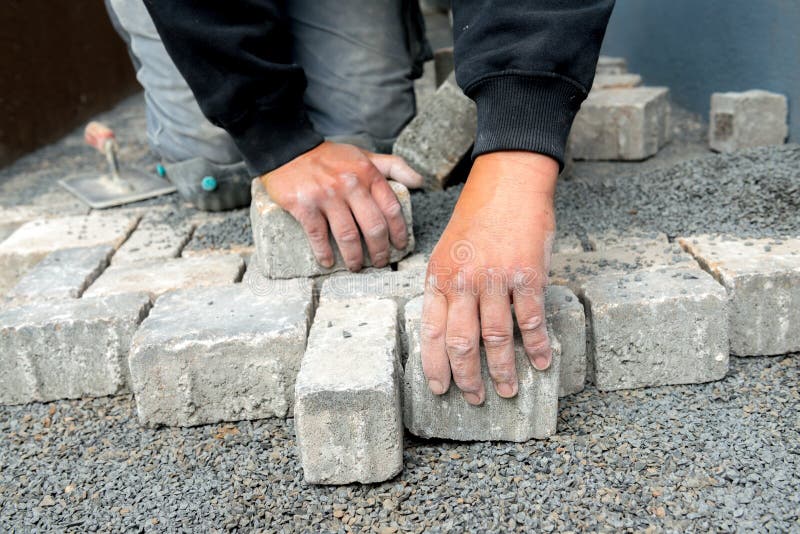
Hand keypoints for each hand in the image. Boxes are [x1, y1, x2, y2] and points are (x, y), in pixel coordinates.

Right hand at [262, 141, 422, 269]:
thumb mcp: (363, 156)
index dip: (399, 232)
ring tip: (356, 266)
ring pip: (348, 236)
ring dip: (354, 257)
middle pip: (373, 227)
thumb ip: (393, 166)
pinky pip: (318, 235)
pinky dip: (324, 253)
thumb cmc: (328, 157)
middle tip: (380, 262)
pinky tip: (328, 261)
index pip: (391, 208)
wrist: (288, 149)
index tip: (399, 246)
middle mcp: (350, 185)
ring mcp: (327, 196)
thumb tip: (420, 182)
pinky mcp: (304, 205)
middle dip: (379, 251)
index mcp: (367, 174)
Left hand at [421, 151, 557, 404]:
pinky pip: (531, 321)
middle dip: (468, 378)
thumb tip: (450, 326)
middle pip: (461, 343)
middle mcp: (463, 282)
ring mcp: (495, 280)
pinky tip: (541, 363)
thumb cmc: (478, 216)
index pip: (431, 331)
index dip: (435, 365)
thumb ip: (447, 286)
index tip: (440, 388)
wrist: (508, 180)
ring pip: (497, 339)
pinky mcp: (527, 276)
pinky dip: (538, 346)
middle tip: (474, 399)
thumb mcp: (447, 249)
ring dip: (503, 371)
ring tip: (508, 390)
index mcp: (439, 276)